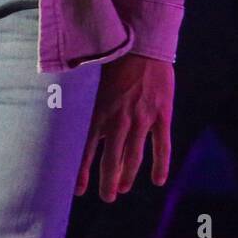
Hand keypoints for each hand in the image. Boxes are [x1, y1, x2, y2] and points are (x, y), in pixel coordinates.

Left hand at [74, 53, 173, 201]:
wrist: (143, 42)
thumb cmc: (115, 59)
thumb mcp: (94, 81)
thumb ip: (88, 103)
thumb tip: (75, 119)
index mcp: (99, 110)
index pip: (87, 149)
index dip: (82, 171)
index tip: (78, 189)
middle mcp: (119, 119)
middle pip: (112, 160)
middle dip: (108, 182)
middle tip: (107, 196)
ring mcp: (142, 118)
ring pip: (134, 157)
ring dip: (128, 177)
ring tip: (122, 190)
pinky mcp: (162, 115)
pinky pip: (162, 146)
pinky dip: (161, 165)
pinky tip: (158, 180)